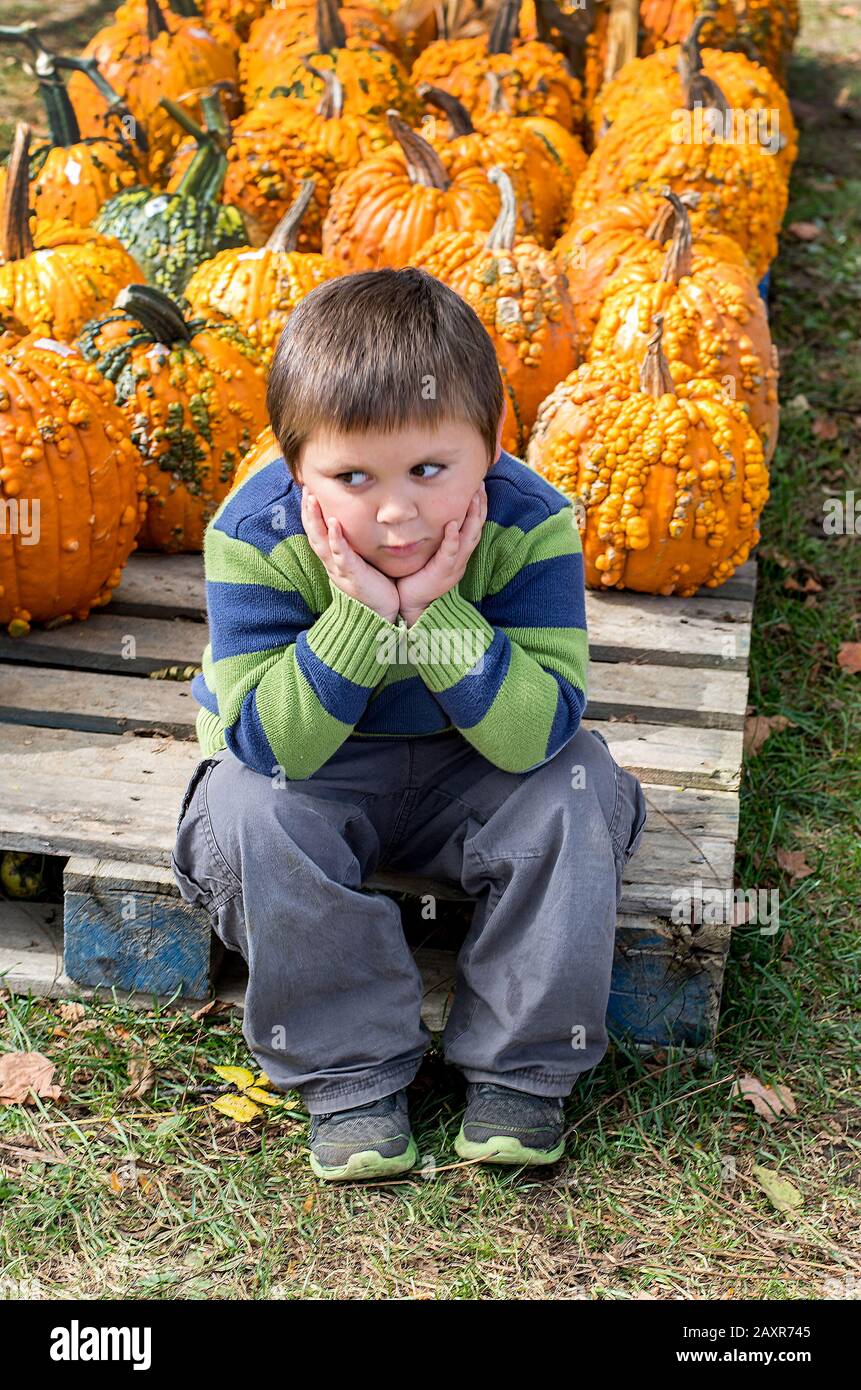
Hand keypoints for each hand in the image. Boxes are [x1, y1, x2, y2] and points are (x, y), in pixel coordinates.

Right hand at [301, 488, 399, 623]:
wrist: (381, 615)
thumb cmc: (375, 586)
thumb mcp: (362, 561)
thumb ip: (358, 545)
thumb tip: (363, 522)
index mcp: (333, 558)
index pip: (317, 531)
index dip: (311, 512)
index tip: (309, 490)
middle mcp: (331, 562)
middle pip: (313, 533)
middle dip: (308, 510)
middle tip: (306, 488)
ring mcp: (339, 568)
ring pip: (321, 541)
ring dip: (315, 519)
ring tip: (311, 499)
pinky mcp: (351, 575)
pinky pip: (340, 555)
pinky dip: (336, 539)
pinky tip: (334, 524)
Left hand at [397, 484, 486, 625]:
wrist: (412, 605)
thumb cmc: (417, 577)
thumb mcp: (430, 553)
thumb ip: (435, 537)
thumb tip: (430, 515)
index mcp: (459, 553)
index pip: (474, 525)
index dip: (479, 506)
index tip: (479, 486)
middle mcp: (461, 557)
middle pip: (477, 528)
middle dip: (480, 505)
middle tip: (481, 484)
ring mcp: (454, 565)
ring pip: (469, 538)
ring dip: (472, 516)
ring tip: (474, 496)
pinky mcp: (442, 572)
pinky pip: (450, 553)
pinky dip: (453, 538)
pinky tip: (452, 524)